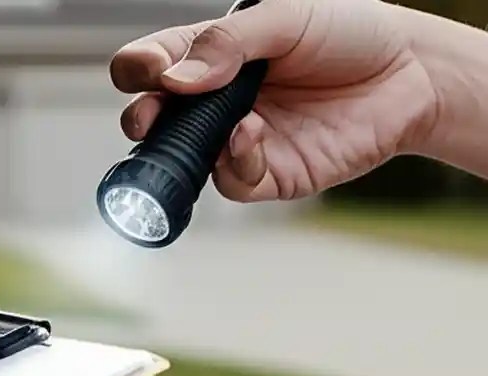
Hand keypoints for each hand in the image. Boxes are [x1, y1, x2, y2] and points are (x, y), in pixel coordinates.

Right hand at [110, 0, 438, 201]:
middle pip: (152, 118)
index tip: (151, 70)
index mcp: (208, 56)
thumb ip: (227, 44)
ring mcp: (236, 140)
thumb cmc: (350, 33)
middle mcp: (214, 101)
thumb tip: (176, 79)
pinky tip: (252, 135)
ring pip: (184, 159)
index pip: (151, 63)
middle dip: (141, 118)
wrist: (413, 73)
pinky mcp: (267, 174)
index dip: (140, 68)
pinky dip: (235, 162)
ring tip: (219, 125)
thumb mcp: (286, 15)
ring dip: (185, 148)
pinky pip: (232, 182)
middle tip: (148, 116)